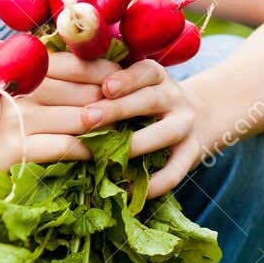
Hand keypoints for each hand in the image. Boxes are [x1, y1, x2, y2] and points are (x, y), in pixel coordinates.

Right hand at [0, 51, 119, 180]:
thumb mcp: (16, 87)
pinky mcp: (17, 149)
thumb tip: (101, 72)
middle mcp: (21, 91)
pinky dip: (87, 149)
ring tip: (120, 130)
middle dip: (111, 102)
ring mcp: (18, 120)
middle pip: (83, 92)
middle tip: (131, 109)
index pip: (75, 65)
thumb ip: (49, 77)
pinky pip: (65, 146)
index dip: (105, 72)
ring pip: (79, 118)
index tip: (122, 82)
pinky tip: (95, 152)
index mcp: (22, 69)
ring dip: (105, 126)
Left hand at [77, 58, 202, 195]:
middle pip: (150, 99)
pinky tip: (124, 191)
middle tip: (88, 118)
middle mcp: (175, 98)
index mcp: (158, 77)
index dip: (126, 79)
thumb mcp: (137, 84)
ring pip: (164, 133)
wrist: (202, 116)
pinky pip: (173, 172)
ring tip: (106, 157)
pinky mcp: (192, 155)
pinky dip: (150, 185)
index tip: (104, 87)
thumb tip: (61, 84)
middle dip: (119, 109)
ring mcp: (186, 126)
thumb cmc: (149, 101)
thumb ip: (108, 84)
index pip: (145, 71)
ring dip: (135, 145)